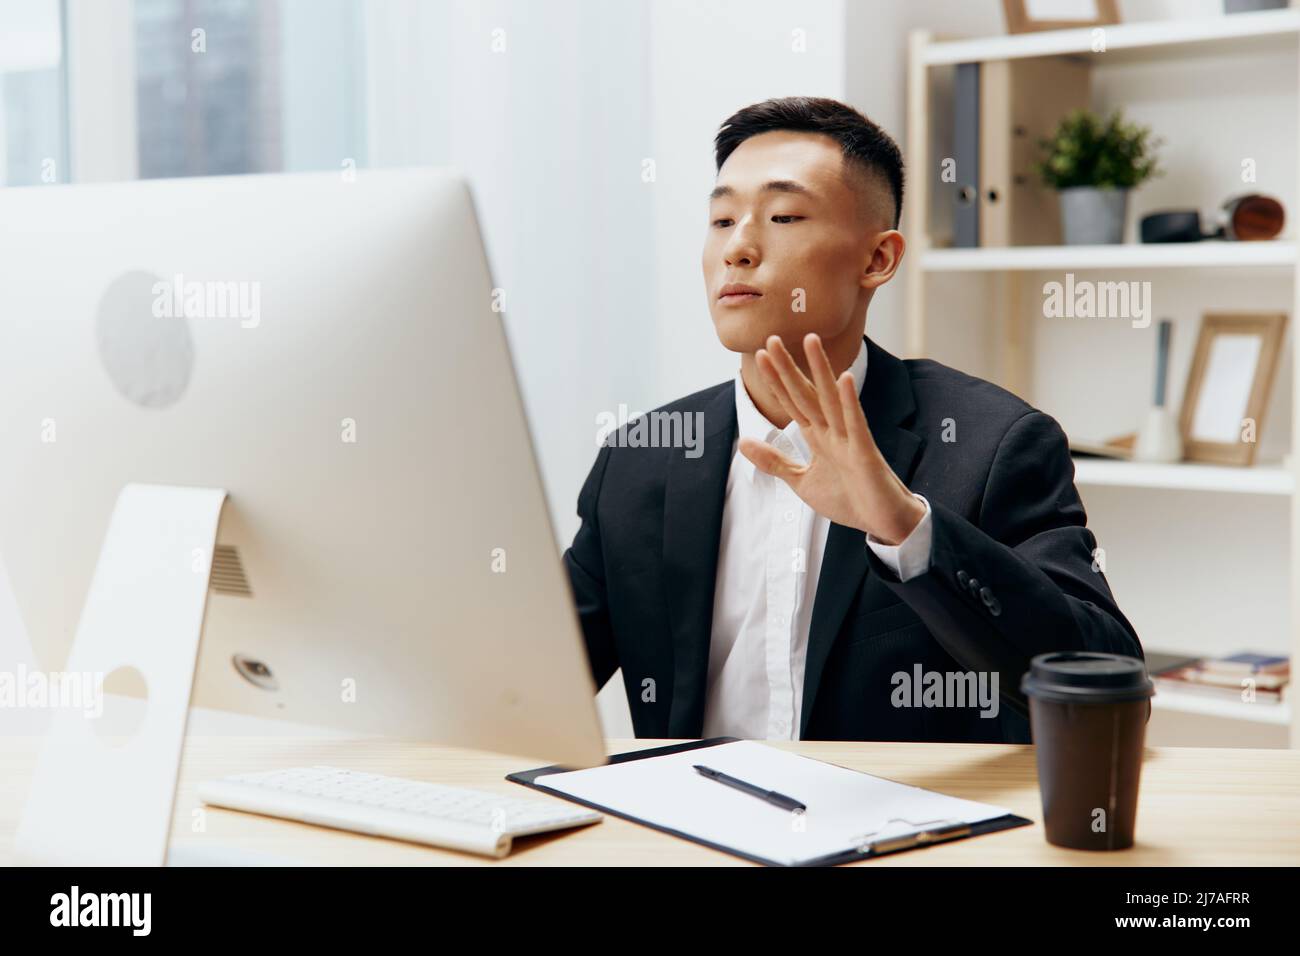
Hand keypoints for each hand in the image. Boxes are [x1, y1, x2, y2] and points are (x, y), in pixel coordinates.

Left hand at [739, 333, 924, 544]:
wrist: (881, 521)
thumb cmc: (848, 499)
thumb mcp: (801, 481)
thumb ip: (775, 461)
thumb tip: (743, 441)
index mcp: (818, 436)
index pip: (792, 402)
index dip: (777, 380)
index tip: (760, 355)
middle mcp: (832, 431)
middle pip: (806, 393)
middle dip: (789, 367)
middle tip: (772, 339)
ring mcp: (849, 438)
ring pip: (830, 399)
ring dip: (820, 370)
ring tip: (810, 341)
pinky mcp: (865, 452)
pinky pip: (856, 423)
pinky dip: (849, 402)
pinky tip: (844, 379)